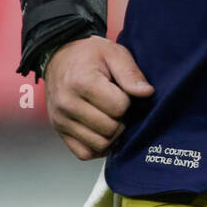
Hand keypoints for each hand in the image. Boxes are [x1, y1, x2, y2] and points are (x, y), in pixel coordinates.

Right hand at [43, 36, 153, 160]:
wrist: (59, 56)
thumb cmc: (89, 55)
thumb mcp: (113, 53)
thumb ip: (131, 73)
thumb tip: (147, 93)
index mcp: (82, 82)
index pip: (119, 107)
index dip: (127, 100)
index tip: (121, 90)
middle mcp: (68, 105)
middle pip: (110, 129)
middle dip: (121, 118)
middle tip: (117, 104)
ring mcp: (61, 121)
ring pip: (100, 145)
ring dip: (112, 135)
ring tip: (111, 116)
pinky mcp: (60, 132)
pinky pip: (84, 153)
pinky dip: (98, 146)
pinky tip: (102, 130)